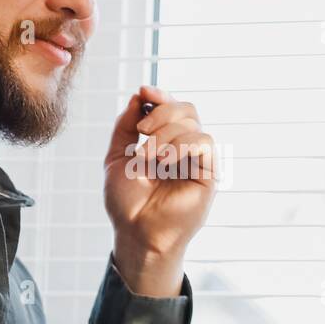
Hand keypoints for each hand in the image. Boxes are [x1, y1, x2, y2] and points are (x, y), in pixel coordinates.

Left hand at [103, 85, 216, 295]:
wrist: (135, 232)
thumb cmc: (126, 202)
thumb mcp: (116, 157)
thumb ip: (125, 125)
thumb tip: (139, 95)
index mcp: (164, 143)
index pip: (172, 108)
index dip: (161, 95)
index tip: (145, 91)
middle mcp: (183, 150)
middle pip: (187, 109)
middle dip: (162, 112)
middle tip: (142, 130)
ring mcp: (197, 161)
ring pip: (193, 124)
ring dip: (166, 133)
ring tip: (148, 156)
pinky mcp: (208, 175)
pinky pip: (204, 143)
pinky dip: (182, 144)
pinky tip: (164, 161)